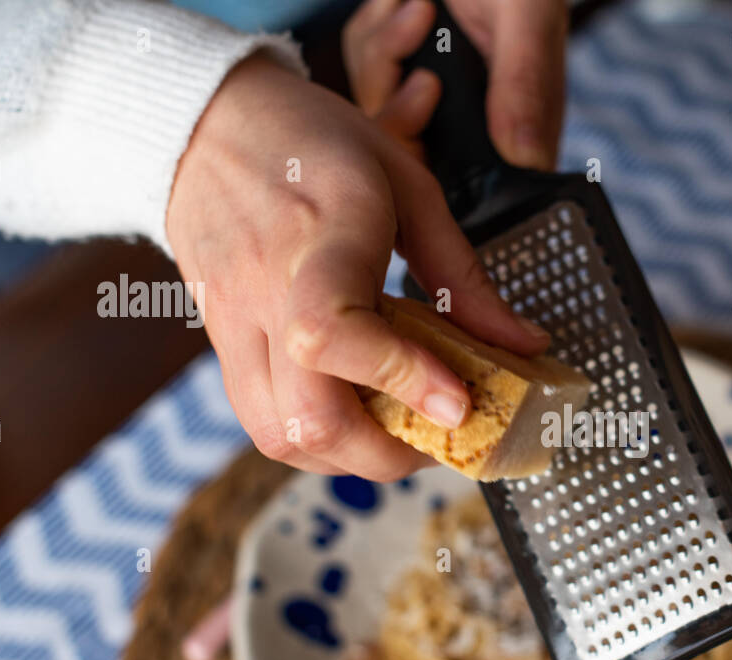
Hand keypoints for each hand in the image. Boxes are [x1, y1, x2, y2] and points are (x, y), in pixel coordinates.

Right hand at [166, 53, 549, 481]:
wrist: (207, 128)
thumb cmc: (314, 146)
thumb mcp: (407, 184)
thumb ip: (464, 273)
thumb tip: (525, 344)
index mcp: (317, 239)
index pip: (334, 332)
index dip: (400, 377)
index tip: (457, 402)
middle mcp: (266, 294)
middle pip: (307, 418)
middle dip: (387, 453)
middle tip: (440, 437)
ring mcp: (235, 328)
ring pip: (280, 437)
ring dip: (351, 459)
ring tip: (400, 433)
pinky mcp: (223, 348)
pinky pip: (264, 423)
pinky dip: (317, 442)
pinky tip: (356, 418)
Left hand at [343, 0, 567, 169]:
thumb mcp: (526, 14)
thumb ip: (524, 81)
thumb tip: (525, 157)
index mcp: (520, 126)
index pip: (477, 186)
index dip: (434, 166)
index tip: (425, 92)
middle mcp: (476, 124)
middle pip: (413, 157)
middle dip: (398, 98)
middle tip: (418, 34)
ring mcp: (437, 103)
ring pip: (381, 115)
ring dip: (385, 53)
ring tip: (417, 4)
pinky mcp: (403, 77)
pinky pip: (367, 78)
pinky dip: (374, 36)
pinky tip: (401, 4)